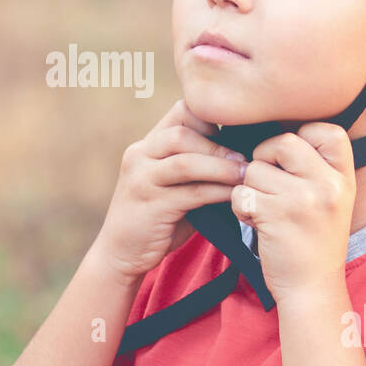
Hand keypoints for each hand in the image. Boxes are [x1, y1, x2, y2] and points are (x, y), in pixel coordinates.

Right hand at [93, 98, 248, 282]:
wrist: (120, 254)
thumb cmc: (156, 218)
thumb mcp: (170, 185)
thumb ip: (194, 167)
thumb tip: (242, 155)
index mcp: (146, 145)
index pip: (180, 112)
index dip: (210, 120)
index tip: (233, 139)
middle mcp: (139, 156)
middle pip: (182, 132)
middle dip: (218, 145)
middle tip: (245, 160)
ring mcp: (141, 180)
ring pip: (186, 161)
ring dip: (221, 167)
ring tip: (244, 175)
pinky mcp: (150, 205)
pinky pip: (191, 193)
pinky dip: (217, 192)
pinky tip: (233, 196)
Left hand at [232, 122, 355, 299]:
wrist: (312, 288)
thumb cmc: (315, 241)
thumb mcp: (332, 199)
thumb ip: (315, 167)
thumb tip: (276, 132)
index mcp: (344, 178)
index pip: (327, 130)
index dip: (302, 136)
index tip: (292, 160)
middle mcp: (328, 184)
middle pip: (283, 142)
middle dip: (265, 157)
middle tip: (268, 182)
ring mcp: (302, 199)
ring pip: (255, 169)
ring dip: (250, 187)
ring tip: (264, 209)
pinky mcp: (276, 215)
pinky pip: (242, 192)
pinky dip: (240, 206)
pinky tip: (255, 221)